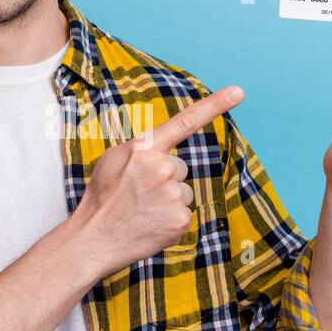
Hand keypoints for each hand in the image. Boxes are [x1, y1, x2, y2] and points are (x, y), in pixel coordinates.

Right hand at [70, 85, 244, 276]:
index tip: (238, 92)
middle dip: (164, 179)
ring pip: (182, 192)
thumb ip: (142, 150)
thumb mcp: (114, 161)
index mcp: (143, 148)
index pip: (184, 122)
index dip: (215, 105)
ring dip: (167, 201)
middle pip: (180, 168)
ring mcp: (173, 194)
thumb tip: (164, 154)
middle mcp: (162, 167)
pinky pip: (183, 213)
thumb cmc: (102, 198)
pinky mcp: (180, 219)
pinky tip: (149, 225)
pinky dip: (169, 220)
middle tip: (137, 194)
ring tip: (141, 211)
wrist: (93, 239)